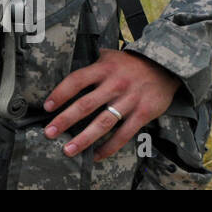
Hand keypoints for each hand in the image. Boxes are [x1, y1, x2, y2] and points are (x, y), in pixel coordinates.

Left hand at [42, 48, 181, 160]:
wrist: (164, 67)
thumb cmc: (130, 64)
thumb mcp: (109, 56)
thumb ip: (91, 65)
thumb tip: (65, 66)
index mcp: (103, 69)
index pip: (76, 81)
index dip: (60, 93)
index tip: (47, 106)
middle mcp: (115, 85)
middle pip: (86, 104)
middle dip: (65, 120)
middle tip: (49, 133)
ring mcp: (129, 100)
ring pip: (103, 123)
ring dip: (84, 138)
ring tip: (69, 150)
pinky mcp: (142, 114)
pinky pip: (124, 134)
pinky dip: (109, 147)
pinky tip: (96, 155)